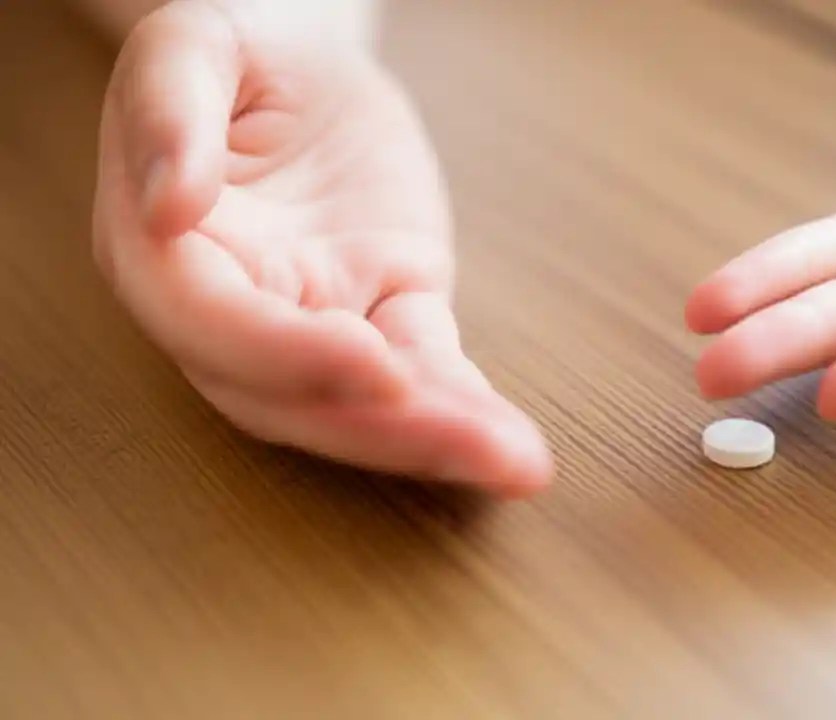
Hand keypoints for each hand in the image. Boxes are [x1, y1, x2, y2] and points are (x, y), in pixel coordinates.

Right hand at [94, 1, 552, 495]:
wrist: (298, 74)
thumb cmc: (234, 60)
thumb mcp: (190, 46)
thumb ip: (168, 110)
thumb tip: (167, 203)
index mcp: (163, 249)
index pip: (209, 320)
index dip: (284, 352)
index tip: (368, 363)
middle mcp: (233, 308)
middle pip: (290, 396)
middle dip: (382, 431)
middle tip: (479, 448)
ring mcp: (316, 319)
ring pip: (362, 404)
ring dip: (437, 439)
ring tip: (515, 462)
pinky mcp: (388, 311)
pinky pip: (423, 368)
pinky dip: (466, 405)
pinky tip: (510, 443)